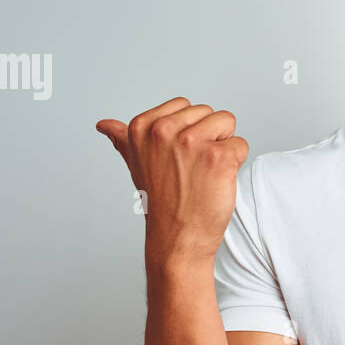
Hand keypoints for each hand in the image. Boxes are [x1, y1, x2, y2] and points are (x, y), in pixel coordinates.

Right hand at [96, 97, 248, 264]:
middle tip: (191, 169)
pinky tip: (216, 180)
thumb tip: (104, 124)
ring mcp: (191, 142)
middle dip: (207, 138)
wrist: (177, 239)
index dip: (188, 131)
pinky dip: (235, 163)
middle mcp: (164, 130)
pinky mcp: (217, 156)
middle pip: (208, 112)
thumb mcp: (135, 164)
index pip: (184, 106)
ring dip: (223, 148)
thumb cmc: (161, 203)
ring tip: (204, 173)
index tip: (176, 159)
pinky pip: (240, 144)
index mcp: (142, 127)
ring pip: (226, 123)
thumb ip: (123, 139)